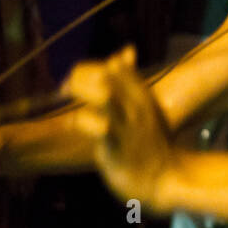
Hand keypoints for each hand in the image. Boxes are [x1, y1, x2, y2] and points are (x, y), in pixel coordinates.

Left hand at [63, 46, 172, 211]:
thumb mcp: (145, 104)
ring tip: (70, 103)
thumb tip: (126, 50)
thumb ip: (131, 78)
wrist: (164, 178)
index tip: (74, 84)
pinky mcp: (118, 148)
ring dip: (82, 94)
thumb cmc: (150, 140)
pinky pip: (99, 127)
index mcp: (142, 95)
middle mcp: (136, 106)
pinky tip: (76, 124)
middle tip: (64, 92)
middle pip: (106, 75)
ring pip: (105, 95)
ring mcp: (128, 126)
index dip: (88, 69)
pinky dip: (82, 121)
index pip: (114, 66)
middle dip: (79, 79)